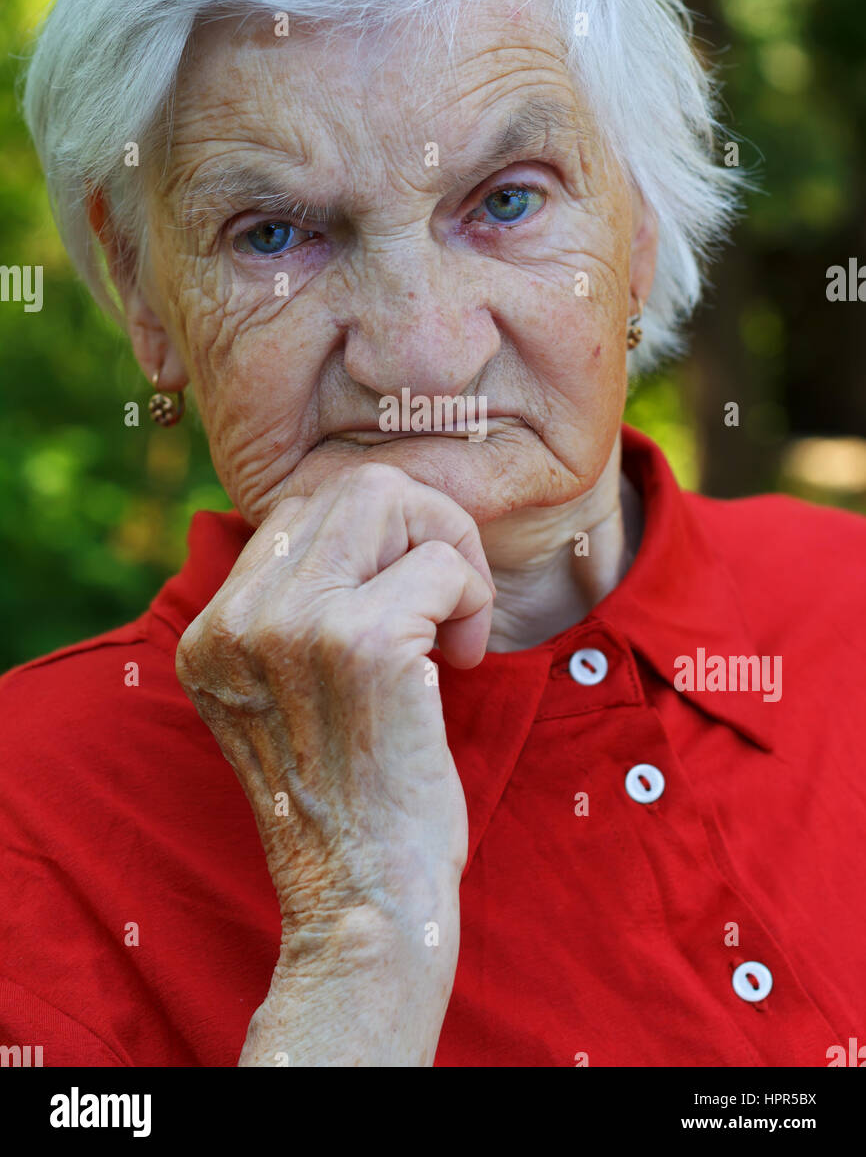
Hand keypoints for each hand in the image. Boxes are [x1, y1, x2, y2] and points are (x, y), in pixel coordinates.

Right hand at [174, 463, 494, 1064]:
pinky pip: (441, 564)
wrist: (365, 902)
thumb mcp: (287, 699)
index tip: (406, 602)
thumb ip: (296, 613)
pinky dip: (473, 599)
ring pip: (391, 499)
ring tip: (454, 626)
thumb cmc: (351, 799)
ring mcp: (291, 627)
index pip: (298, 510)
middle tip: (448, 600)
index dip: (375, 538)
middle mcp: (235, 621)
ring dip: (448, 552)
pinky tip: (467, 662)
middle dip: (421, 525)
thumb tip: (373, 514)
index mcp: (209, 633)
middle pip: (347, 488)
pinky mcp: (360, 643)